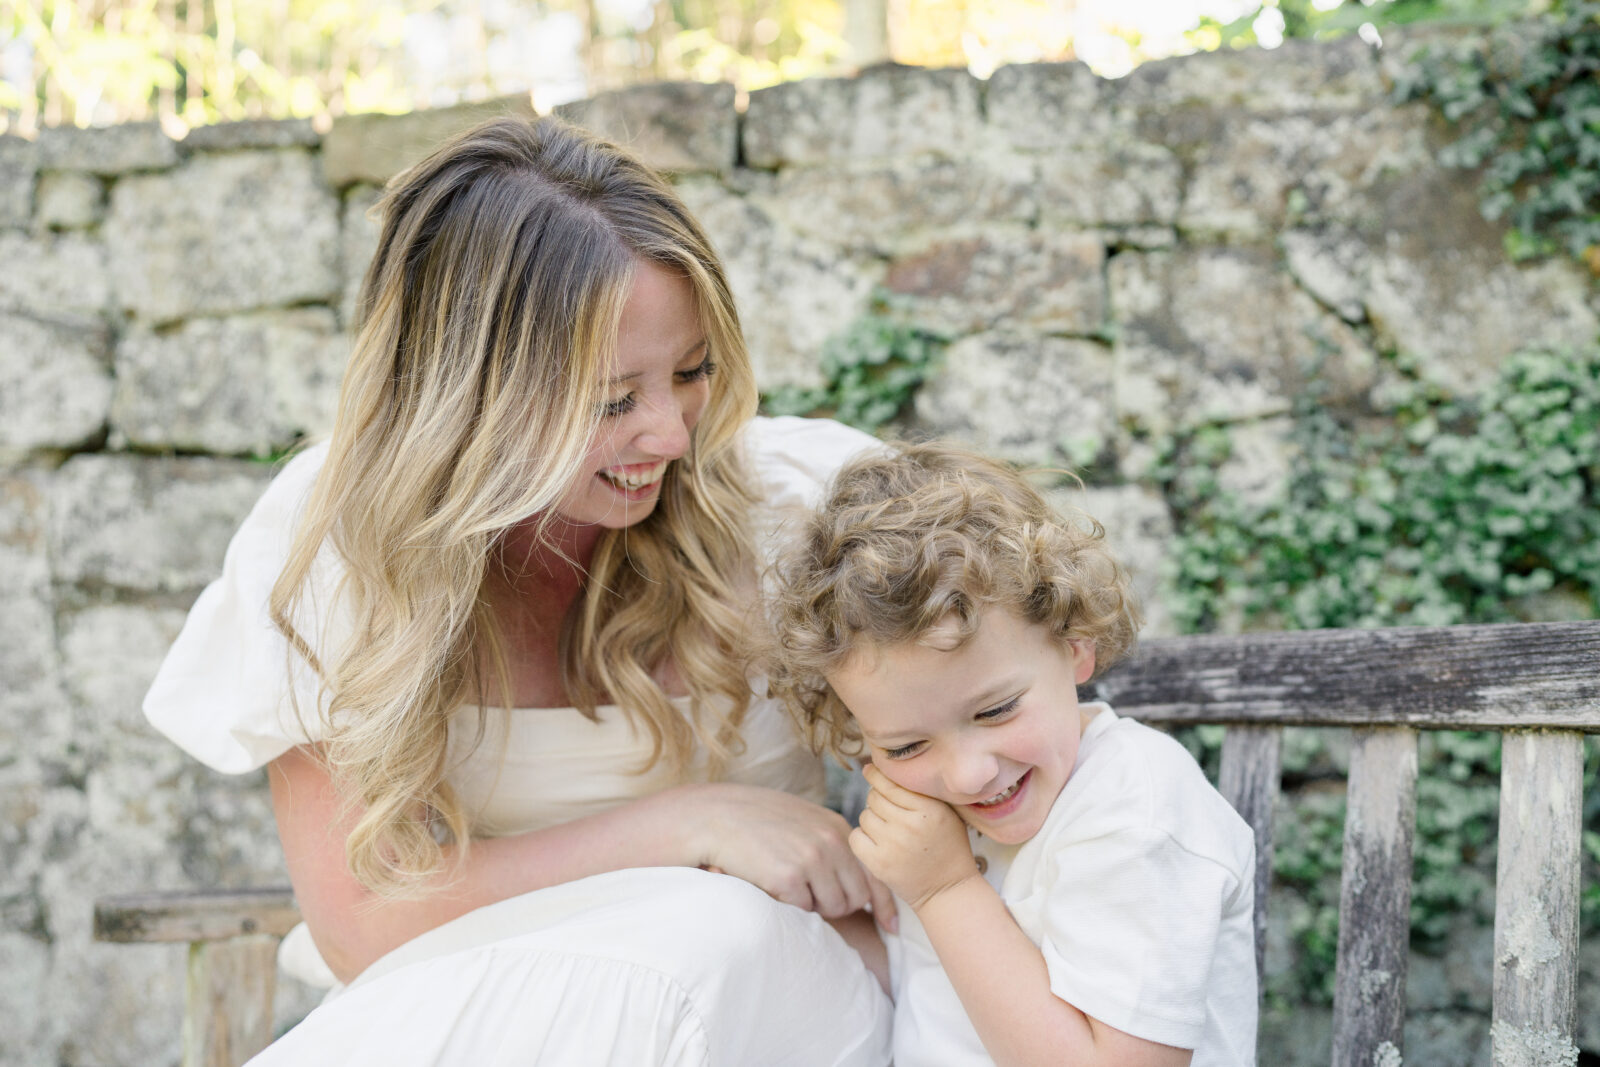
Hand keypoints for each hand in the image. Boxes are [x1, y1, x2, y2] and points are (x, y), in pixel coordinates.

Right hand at [669, 783, 897, 928]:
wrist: (716, 818)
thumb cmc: (757, 822)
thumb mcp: (804, 821)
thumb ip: (832, 844)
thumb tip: (860, 884)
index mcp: (838, 828)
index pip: (875, 873)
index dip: (885, 904)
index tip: (891, 925)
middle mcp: (831, 842)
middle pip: (856, 897)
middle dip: (840, 905)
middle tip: (811, 895)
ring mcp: (812, 859)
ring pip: (834, 908)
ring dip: (815, 907)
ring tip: (789, 886)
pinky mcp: (789, 878)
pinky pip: (804, 910)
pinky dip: (791, 906)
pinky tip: (772, 885)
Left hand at [849, 764, 980, 910]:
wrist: (948, 890)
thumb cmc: (948, 846)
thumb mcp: (945, 812)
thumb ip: (919, 791)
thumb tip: (875, 767)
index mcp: (929, 809)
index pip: (890, 782)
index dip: (877, 774)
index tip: (870, 770)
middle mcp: (910, 825)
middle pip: (874, 797)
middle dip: (879, 801)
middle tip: (892, 813)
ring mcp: (892, 845)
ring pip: (865, 815)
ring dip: (873, 820)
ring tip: (890, 831)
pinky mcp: (879, 864)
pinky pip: (855, 836)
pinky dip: (862, 837)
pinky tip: (877, 842)